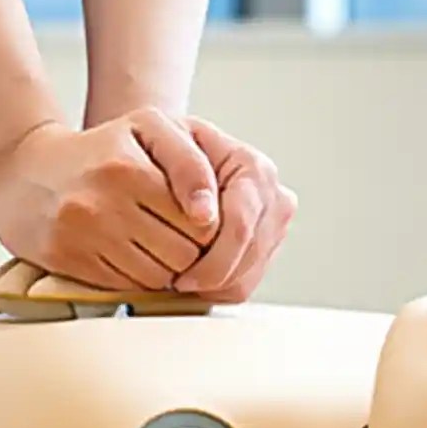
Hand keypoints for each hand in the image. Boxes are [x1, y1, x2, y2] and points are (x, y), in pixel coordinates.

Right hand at [0, 107, 220, 289]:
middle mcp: (104, 199)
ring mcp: (83, 232)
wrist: (23, 172)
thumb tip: (209, 216)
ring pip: (158, 276)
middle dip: (189, 251)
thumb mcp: (146, 129)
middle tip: (178, 237)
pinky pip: (126, 286)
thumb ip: (189, 162)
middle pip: (182, 253)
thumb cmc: (99, 151)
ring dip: (165, 269)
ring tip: (154, 246)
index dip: (209, 227)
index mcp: (129, 166)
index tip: (200, 222)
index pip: (201, 220)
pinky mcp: (67, 258)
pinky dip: (136, 279)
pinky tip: (130, 257)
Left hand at [173, 117, 296, 301]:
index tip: (178, 273)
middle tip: (173, 281)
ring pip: (244, 278)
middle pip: (247, 257)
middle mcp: (271, 197)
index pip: (240, 226)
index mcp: (253, 168)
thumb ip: (185, 167)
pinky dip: (213, 290)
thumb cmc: (156, 144)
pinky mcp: (260, 251)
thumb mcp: (159, 137)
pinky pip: (240, 287)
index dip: (210, 255)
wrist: (156, 152)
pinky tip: (190, 277)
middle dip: (209, 275)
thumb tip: (204, 213)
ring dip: (209, 286)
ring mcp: (270, 226)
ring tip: (176, 276)